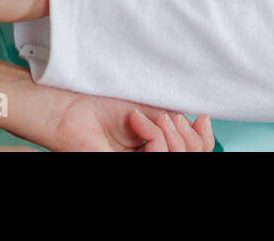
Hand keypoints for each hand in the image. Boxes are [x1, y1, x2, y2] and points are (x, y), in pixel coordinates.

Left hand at [43, 92, 214, 151]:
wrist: (70, 106)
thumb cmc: (101, 105)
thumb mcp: (150, 109)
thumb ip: (175, 119)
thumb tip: (201, 122)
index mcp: (159, 148)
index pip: (196, 151)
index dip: (203, 139)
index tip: (199, 118)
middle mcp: (151, 157)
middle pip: (192, 155)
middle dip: (186, 134)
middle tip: (165, 116)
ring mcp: (139, 163)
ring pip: (179, 158)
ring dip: (168, 133)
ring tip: (145, 116)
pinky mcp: (126, 167)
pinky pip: (158, 160)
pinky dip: (154, 137)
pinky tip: (137, 122)